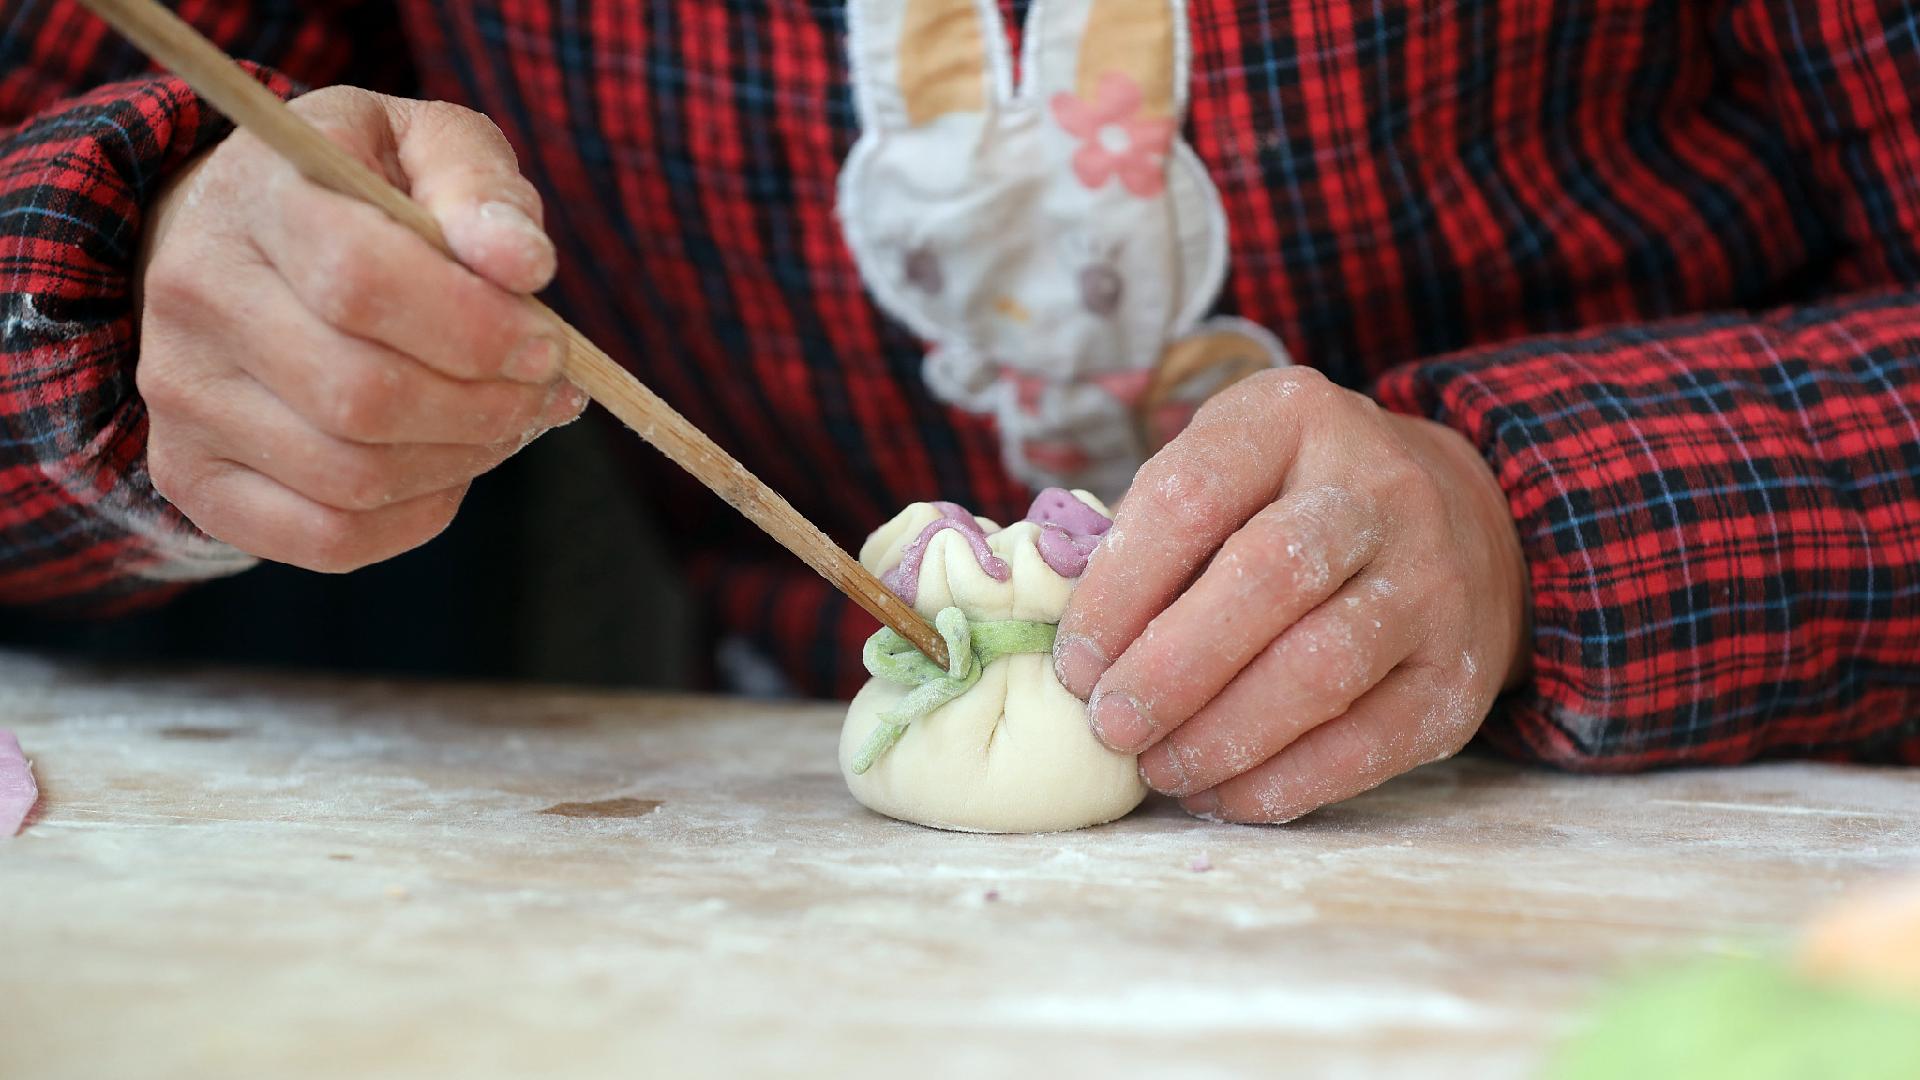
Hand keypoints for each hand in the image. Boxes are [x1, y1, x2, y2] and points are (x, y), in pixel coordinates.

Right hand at [136, 87, 583, 571]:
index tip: (550, 344)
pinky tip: (451, 466)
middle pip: (360, 395)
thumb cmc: (362, 190)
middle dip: (486, 407)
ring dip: (464, 460)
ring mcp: (182, 395)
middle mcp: (194, 295)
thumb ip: (481, 188)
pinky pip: (328, 539)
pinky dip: (418, 516)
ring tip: (508, 420)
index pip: (360, 280)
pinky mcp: (192, 476)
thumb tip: (522, 264)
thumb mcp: (426, 146)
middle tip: (544, 389)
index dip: (477, 327)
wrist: (245, 236)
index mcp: (253, 194)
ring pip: (352, 477)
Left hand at [1053, 368, 1529, 822]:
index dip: (1119, 590)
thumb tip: (1074, 655)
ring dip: (1222, 735)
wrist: (1465, 521)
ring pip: (1321, 667)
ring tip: (1158, 769)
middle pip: (1266, 578)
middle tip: (1110, 727)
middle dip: (1170, 668)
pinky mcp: (1456, 672)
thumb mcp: (1229, 473)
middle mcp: (1377, 488)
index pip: (1191, 496)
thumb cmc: (1292, 503)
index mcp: (1292, 418)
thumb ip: (1153, 536)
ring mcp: (1430, 580)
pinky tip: (1221, 794)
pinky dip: (1281, 783)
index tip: (1072, 664)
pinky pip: (1366, 743)